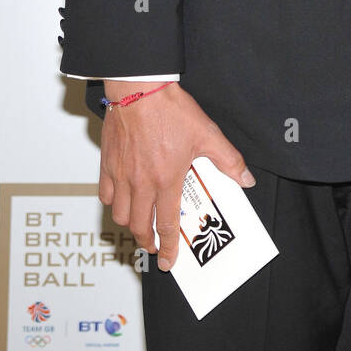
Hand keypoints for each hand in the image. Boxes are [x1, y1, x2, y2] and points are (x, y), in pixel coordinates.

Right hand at [98, 81, 254, 270]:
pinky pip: (104, 193)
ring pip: (119, 214)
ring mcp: (120, 174)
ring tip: (139, 225)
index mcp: (166, 180)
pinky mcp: (107, 163)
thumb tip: (245, 179)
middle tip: (153, 246)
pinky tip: (120, 200)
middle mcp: (140, 183)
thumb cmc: (171, 110)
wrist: (140, 89)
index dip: (168, 247)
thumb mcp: (208, 134)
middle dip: (147, 241)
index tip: (167, 261)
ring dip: (130, 225)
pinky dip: (112, 203)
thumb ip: (228, 160)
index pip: (166, 225)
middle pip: (139, 226)